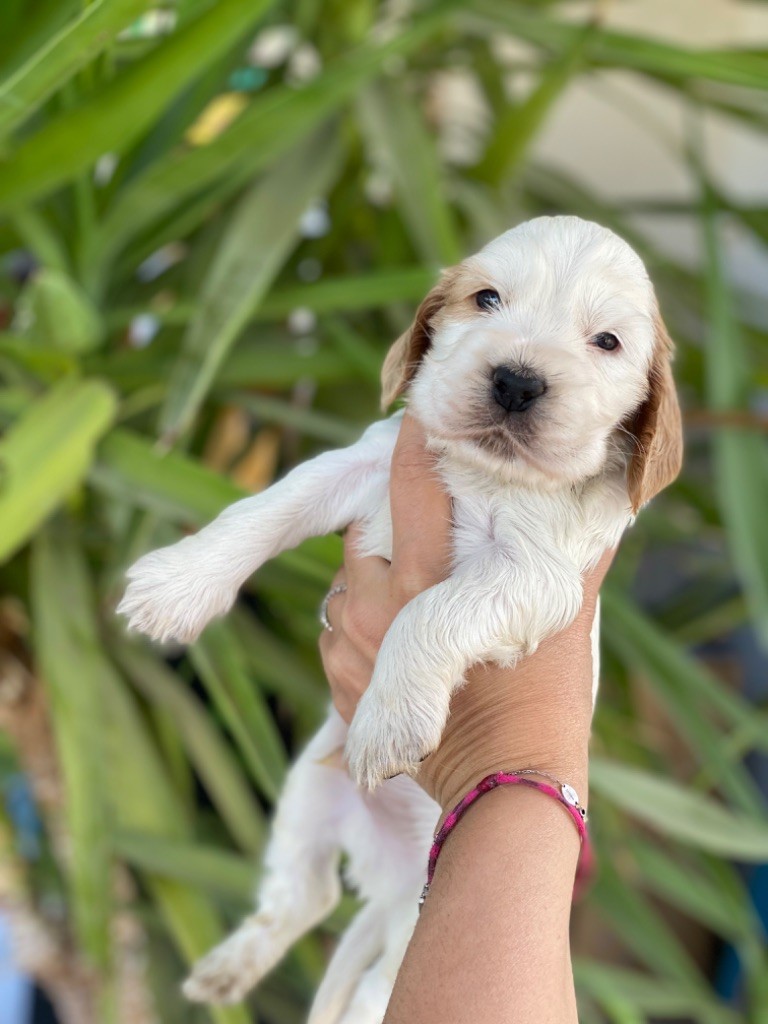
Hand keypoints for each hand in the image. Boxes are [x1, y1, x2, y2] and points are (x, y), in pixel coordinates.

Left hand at [318, 413, 613, 808]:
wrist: (504, 782)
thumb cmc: (542, 694)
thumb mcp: (563, 611)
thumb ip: (570, 546)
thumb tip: (603, 494)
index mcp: (429, 578)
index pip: (410, 482)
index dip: (413, 441)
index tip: (419, 415)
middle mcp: (376, 604)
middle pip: (363, 533)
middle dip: (390, 535)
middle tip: (428, 556)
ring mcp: (348, 646)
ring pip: (345, 583)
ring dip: (373, 586)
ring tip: (418, 614)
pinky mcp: (337, 681)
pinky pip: (336, 630)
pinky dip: (360, 633)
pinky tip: (400, 655)